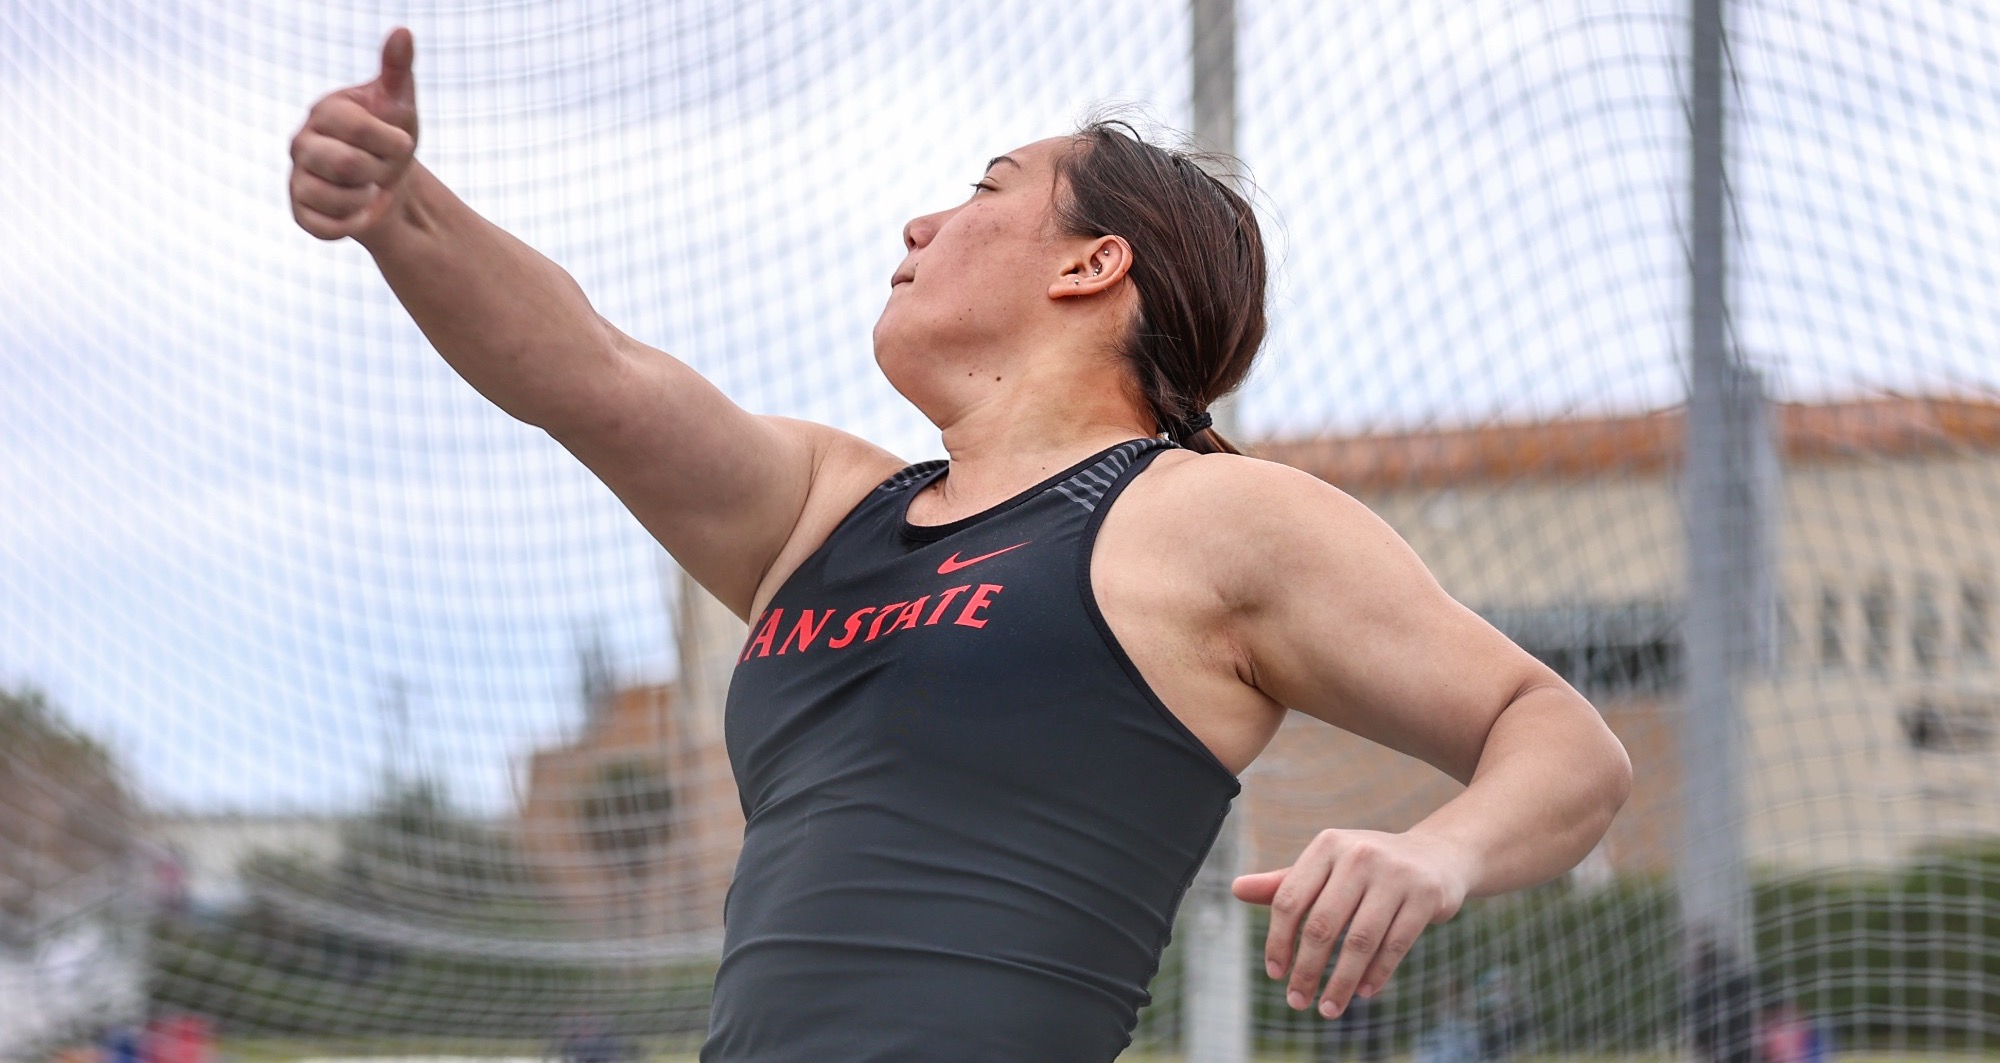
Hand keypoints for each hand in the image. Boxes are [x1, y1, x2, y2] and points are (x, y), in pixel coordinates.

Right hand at [289, 28, 419, 240]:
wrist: (391, 186)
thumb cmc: (392, 138)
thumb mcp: (400, 104)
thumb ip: (398, 69)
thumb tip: (403, 32)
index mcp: (325, 111)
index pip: (358, 129)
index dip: (391, 144)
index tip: (402, 145)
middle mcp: (302, 142)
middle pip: (345, 165)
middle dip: (380, 172)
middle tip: (383, 169)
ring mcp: (298, 178)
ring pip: (335, 198)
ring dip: (369, 199)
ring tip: (371, 189)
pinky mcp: (301, 212)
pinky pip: (325, 226)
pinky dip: (353, 223)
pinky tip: (361, 211)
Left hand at [1232, 828, 1468, 1017]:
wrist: (1436, 857)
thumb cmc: (1368, 867)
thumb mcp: (1326, 866)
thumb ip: (1284, 883)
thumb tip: (1236, 889)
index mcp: (1327, 845)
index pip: (1290, 899)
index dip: (1278, 941)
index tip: (1275, 974)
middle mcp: (1360, 855)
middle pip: (1322, 925)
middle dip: (1306, 970)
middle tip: (1297, 1002)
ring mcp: (1395, 874)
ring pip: (1359, 941)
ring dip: (1340, 982)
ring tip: (1328, 1008)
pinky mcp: (1425, 896)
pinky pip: (1394, 945)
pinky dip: (1376, 974)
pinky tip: (1362, 992)